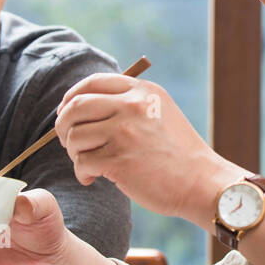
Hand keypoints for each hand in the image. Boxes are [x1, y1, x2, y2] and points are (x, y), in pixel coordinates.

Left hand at [54, 73, 239, 221]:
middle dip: (63, 125)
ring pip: (75, 136)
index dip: (71, 97)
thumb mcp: (159, 112)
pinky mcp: (118, 160)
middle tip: (68, 141)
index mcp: (142, 91)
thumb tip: (82, 106)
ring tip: (88, 164)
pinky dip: (82, 173)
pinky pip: (82, 162)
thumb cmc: (178, 153)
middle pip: (75, 106)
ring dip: (74, 153)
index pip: (92, 82)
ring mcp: (124, 132)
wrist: (201, 181)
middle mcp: (132, 106)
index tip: (66, 112)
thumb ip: (128, 102)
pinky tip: (93, 178)